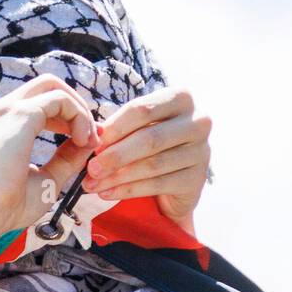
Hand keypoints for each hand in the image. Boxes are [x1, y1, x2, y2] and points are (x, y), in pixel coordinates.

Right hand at [0, 74, 97, 236]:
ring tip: (89, 141)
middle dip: (74, 106)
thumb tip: (89, 143)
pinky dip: (79, 116)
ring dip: (79, 110)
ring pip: (53, 88)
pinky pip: (60, 100)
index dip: (66, 120)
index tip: (84, 144)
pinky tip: (83, 140)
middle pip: (45, 86)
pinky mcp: (19, 113)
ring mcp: (5, 109)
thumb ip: (65, 159)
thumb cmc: (5, 207)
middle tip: (90, 136)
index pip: (37, 106)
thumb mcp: (44, 180)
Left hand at [81, 87, 211, 234]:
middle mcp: (198, 122)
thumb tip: (94, 134)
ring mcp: (201, 151)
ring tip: (92, 184)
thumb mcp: (136, 128)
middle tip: (90, 168)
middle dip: (115, 155)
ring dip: (117, 176)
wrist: (176, 180)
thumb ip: (118, 128)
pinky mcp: (196, 179)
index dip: (114, 128)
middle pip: (149, 139)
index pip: (142, 110)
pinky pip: (156, 185)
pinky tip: (107, 193)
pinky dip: (127, 190)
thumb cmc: (151, 145)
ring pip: (152, 165)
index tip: (91, 143)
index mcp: (181, 98)